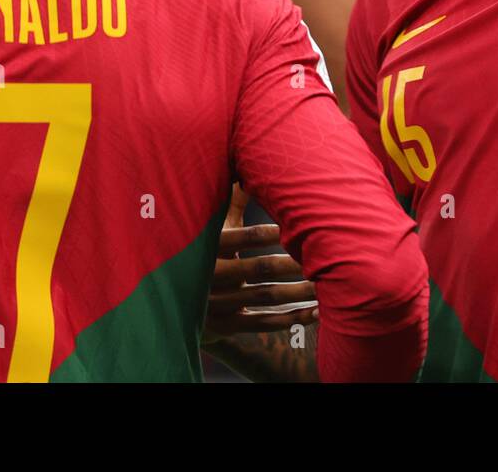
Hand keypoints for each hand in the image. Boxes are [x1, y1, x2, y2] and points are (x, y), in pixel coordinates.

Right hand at [203, 184, 317, 339]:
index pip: (242, 237)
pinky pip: (263, 323)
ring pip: (266, 296)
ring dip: (299, 291)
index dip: (269, 231)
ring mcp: (218, 305)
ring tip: (327, 282)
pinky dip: (291, 319)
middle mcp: (211, 277)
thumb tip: (246, 170)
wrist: (169, 303)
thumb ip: (229, 204)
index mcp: (206, 248)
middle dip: (293, 261)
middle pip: (259, 267)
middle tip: (324, 253)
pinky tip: (315, 311)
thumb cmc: (199, 254)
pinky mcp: (226, 326)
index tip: (297, 225)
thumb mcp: (208, 230)